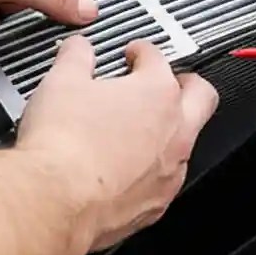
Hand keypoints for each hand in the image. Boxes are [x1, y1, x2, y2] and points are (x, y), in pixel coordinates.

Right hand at [16, 37, 218, 254]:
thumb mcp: (61, 81)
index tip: (133, 54)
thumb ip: (75, 57)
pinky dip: (150, 171)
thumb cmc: (63, 144)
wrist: (54, 202)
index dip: (142, 52)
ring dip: (169, 132)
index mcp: (157, 93)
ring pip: (186, 143)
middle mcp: (174, 131)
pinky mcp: (156, 206)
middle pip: (202, 96)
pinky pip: (165, 182)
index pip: (158, 59)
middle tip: (163, 82)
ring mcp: (169, 172)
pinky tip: (125, 170)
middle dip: (185, 84)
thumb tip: (77, 48)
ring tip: (138, 129)